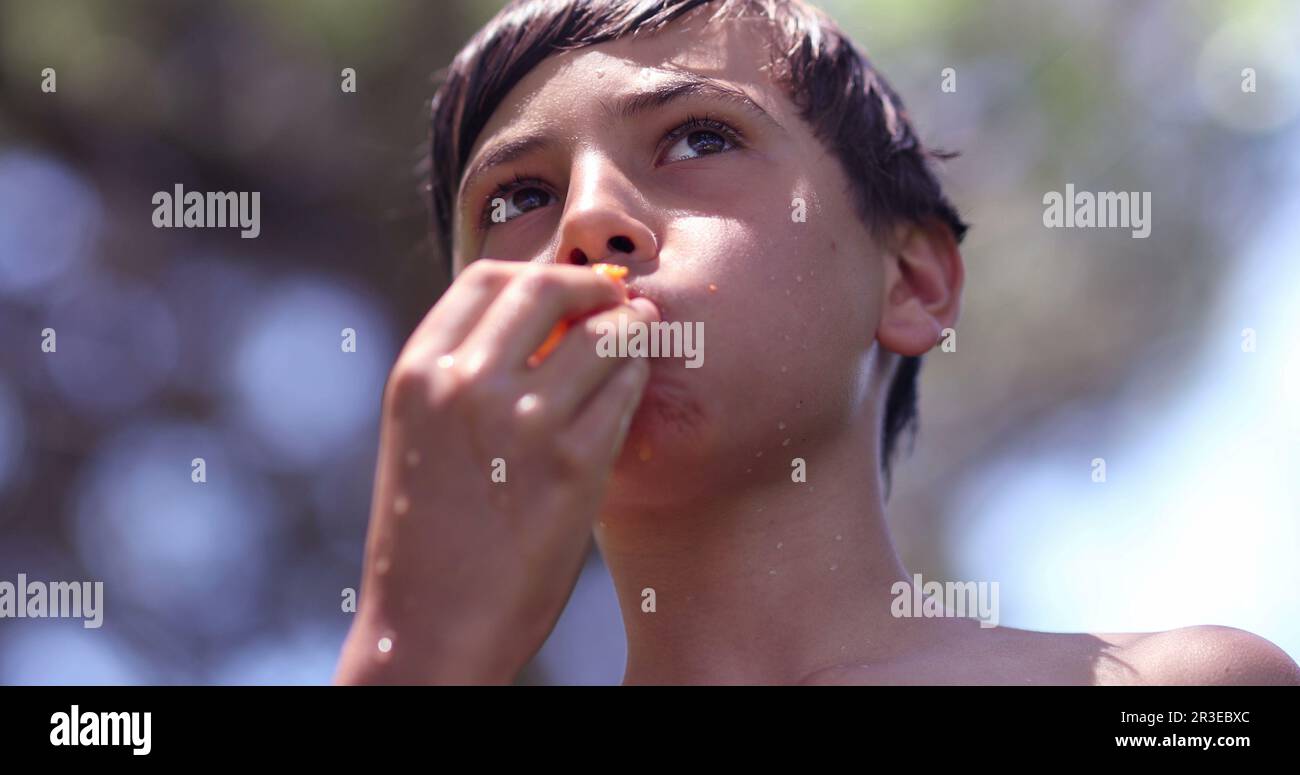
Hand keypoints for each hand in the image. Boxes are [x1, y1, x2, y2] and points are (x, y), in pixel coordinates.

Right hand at [335, 259, 657, 683]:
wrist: (429, 624)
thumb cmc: (430, 532)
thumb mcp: (422, 434)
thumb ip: (467, 372)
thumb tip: (549, 318)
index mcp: (419, 373)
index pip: (488, 278)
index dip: (539, 271)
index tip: (568, 286)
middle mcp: (466, 385)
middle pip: (546, 287)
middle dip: (592, 287)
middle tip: (617, 300)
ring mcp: (523, 422)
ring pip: (603, 335)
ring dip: (628, 331)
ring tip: (635, 342)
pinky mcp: (574, 466)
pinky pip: (625, 393)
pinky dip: (635, 383)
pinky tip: (630, 394)